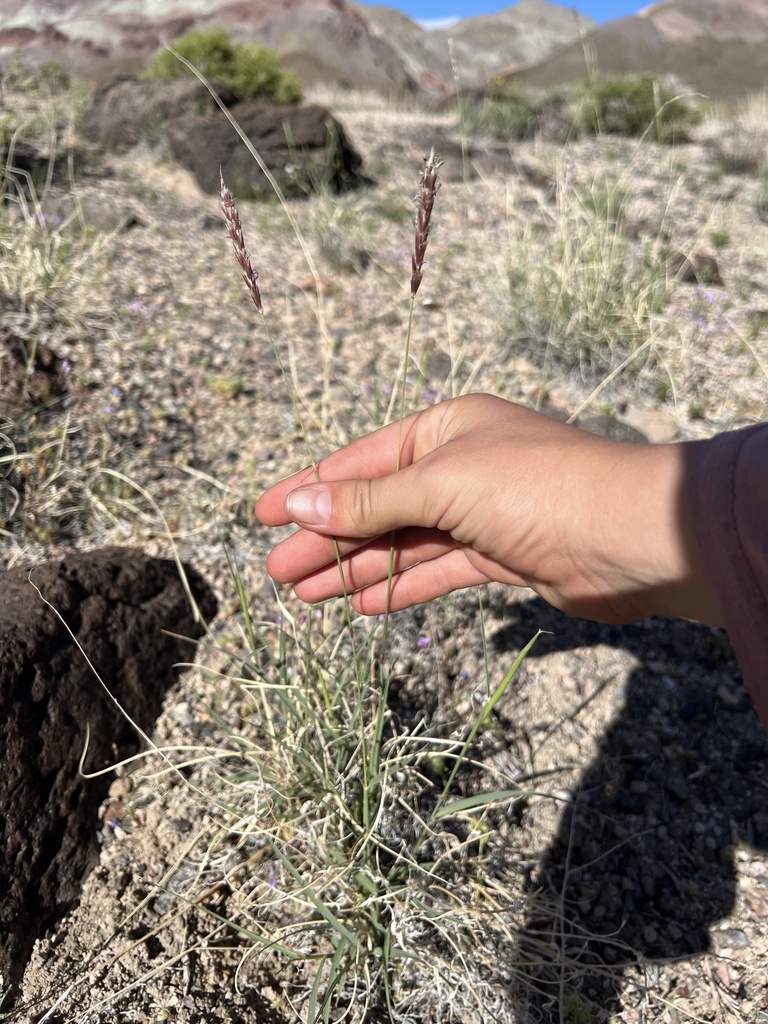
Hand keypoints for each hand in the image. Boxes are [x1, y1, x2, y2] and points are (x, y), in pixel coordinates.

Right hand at [255, 394, 721, 625]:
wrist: (630, 536)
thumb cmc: (537, 488)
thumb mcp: (440, 485)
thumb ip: (369, 501)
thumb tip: (298, 502)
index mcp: (445, 430)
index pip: (361, 462)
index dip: (308, 488)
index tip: (260, 515)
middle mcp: (460, 467)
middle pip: (377, 506)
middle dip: (326, 538)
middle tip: (276, 572)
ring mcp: (481, 513)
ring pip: (404, 542)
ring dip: (356, 567)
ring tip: (305, 595)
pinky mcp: (501, 556)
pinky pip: (437, 570)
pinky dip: (402, 586)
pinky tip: (364, 605)